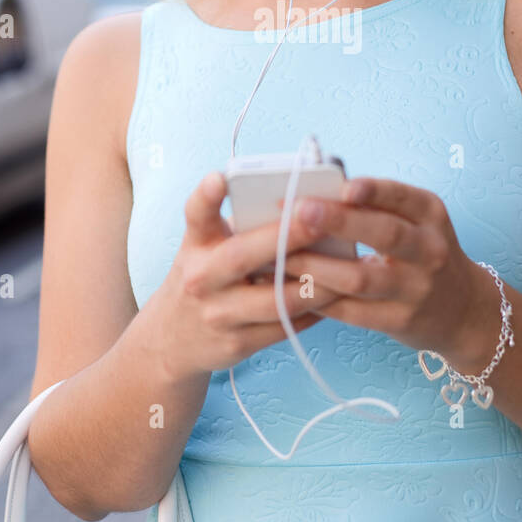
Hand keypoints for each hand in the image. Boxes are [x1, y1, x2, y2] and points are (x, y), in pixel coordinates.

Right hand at [147, 171, 342, 382]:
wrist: (173, 339)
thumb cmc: (206, 277)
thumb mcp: (208, 246)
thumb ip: (243, 225)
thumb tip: (304, 201)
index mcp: (197, 244)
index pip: (196, 215)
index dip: (207, 196)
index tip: (219, 178)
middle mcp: (201, 278)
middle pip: (242, 256)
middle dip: (286, 238)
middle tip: (322, 221)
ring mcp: (218, 314)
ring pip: (275, 300)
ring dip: (316, 284)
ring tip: (347, 267)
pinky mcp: (237, 343)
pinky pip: (285, 327)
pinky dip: (314, 311)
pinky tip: (336, 297)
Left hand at [282, 177, 487, 364]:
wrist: (463, 310)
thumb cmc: (423, 255)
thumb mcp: (417, 223)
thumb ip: (377, 207)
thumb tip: (316, 192)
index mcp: (431, 215)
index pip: (403, 197)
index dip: (374, 191)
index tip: (344, 186)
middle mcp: (430, 250)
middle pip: (384, 234)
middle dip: (339, 222)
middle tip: (299, 211)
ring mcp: (417, 289)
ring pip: (362, 278)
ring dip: (319, 266)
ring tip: (285, 256)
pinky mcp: (400, 320)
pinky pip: (354, 311)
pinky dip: (321, 300)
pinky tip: (296, 289)